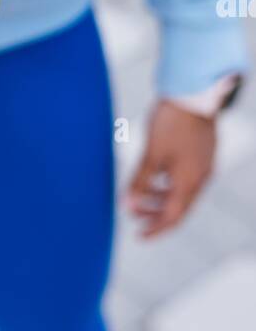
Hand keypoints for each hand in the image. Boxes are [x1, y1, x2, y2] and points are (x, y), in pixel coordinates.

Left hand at [126, 99, 216, 237]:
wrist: (193, 93)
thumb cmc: (171, 123)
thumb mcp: (151, 154)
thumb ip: (140, 182)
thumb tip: (127, 205)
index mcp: (188, 182)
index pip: (172, 217)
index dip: (155, 229)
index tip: (139, 236)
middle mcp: (200, 178)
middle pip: (178, 208)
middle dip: (155, 216)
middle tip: (134, 217)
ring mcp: (204, 166)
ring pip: (182, 193)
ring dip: (161, 199)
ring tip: (140, 199)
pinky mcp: (202, 154)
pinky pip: (186, 179)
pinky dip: (169, 185)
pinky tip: (155, 179)